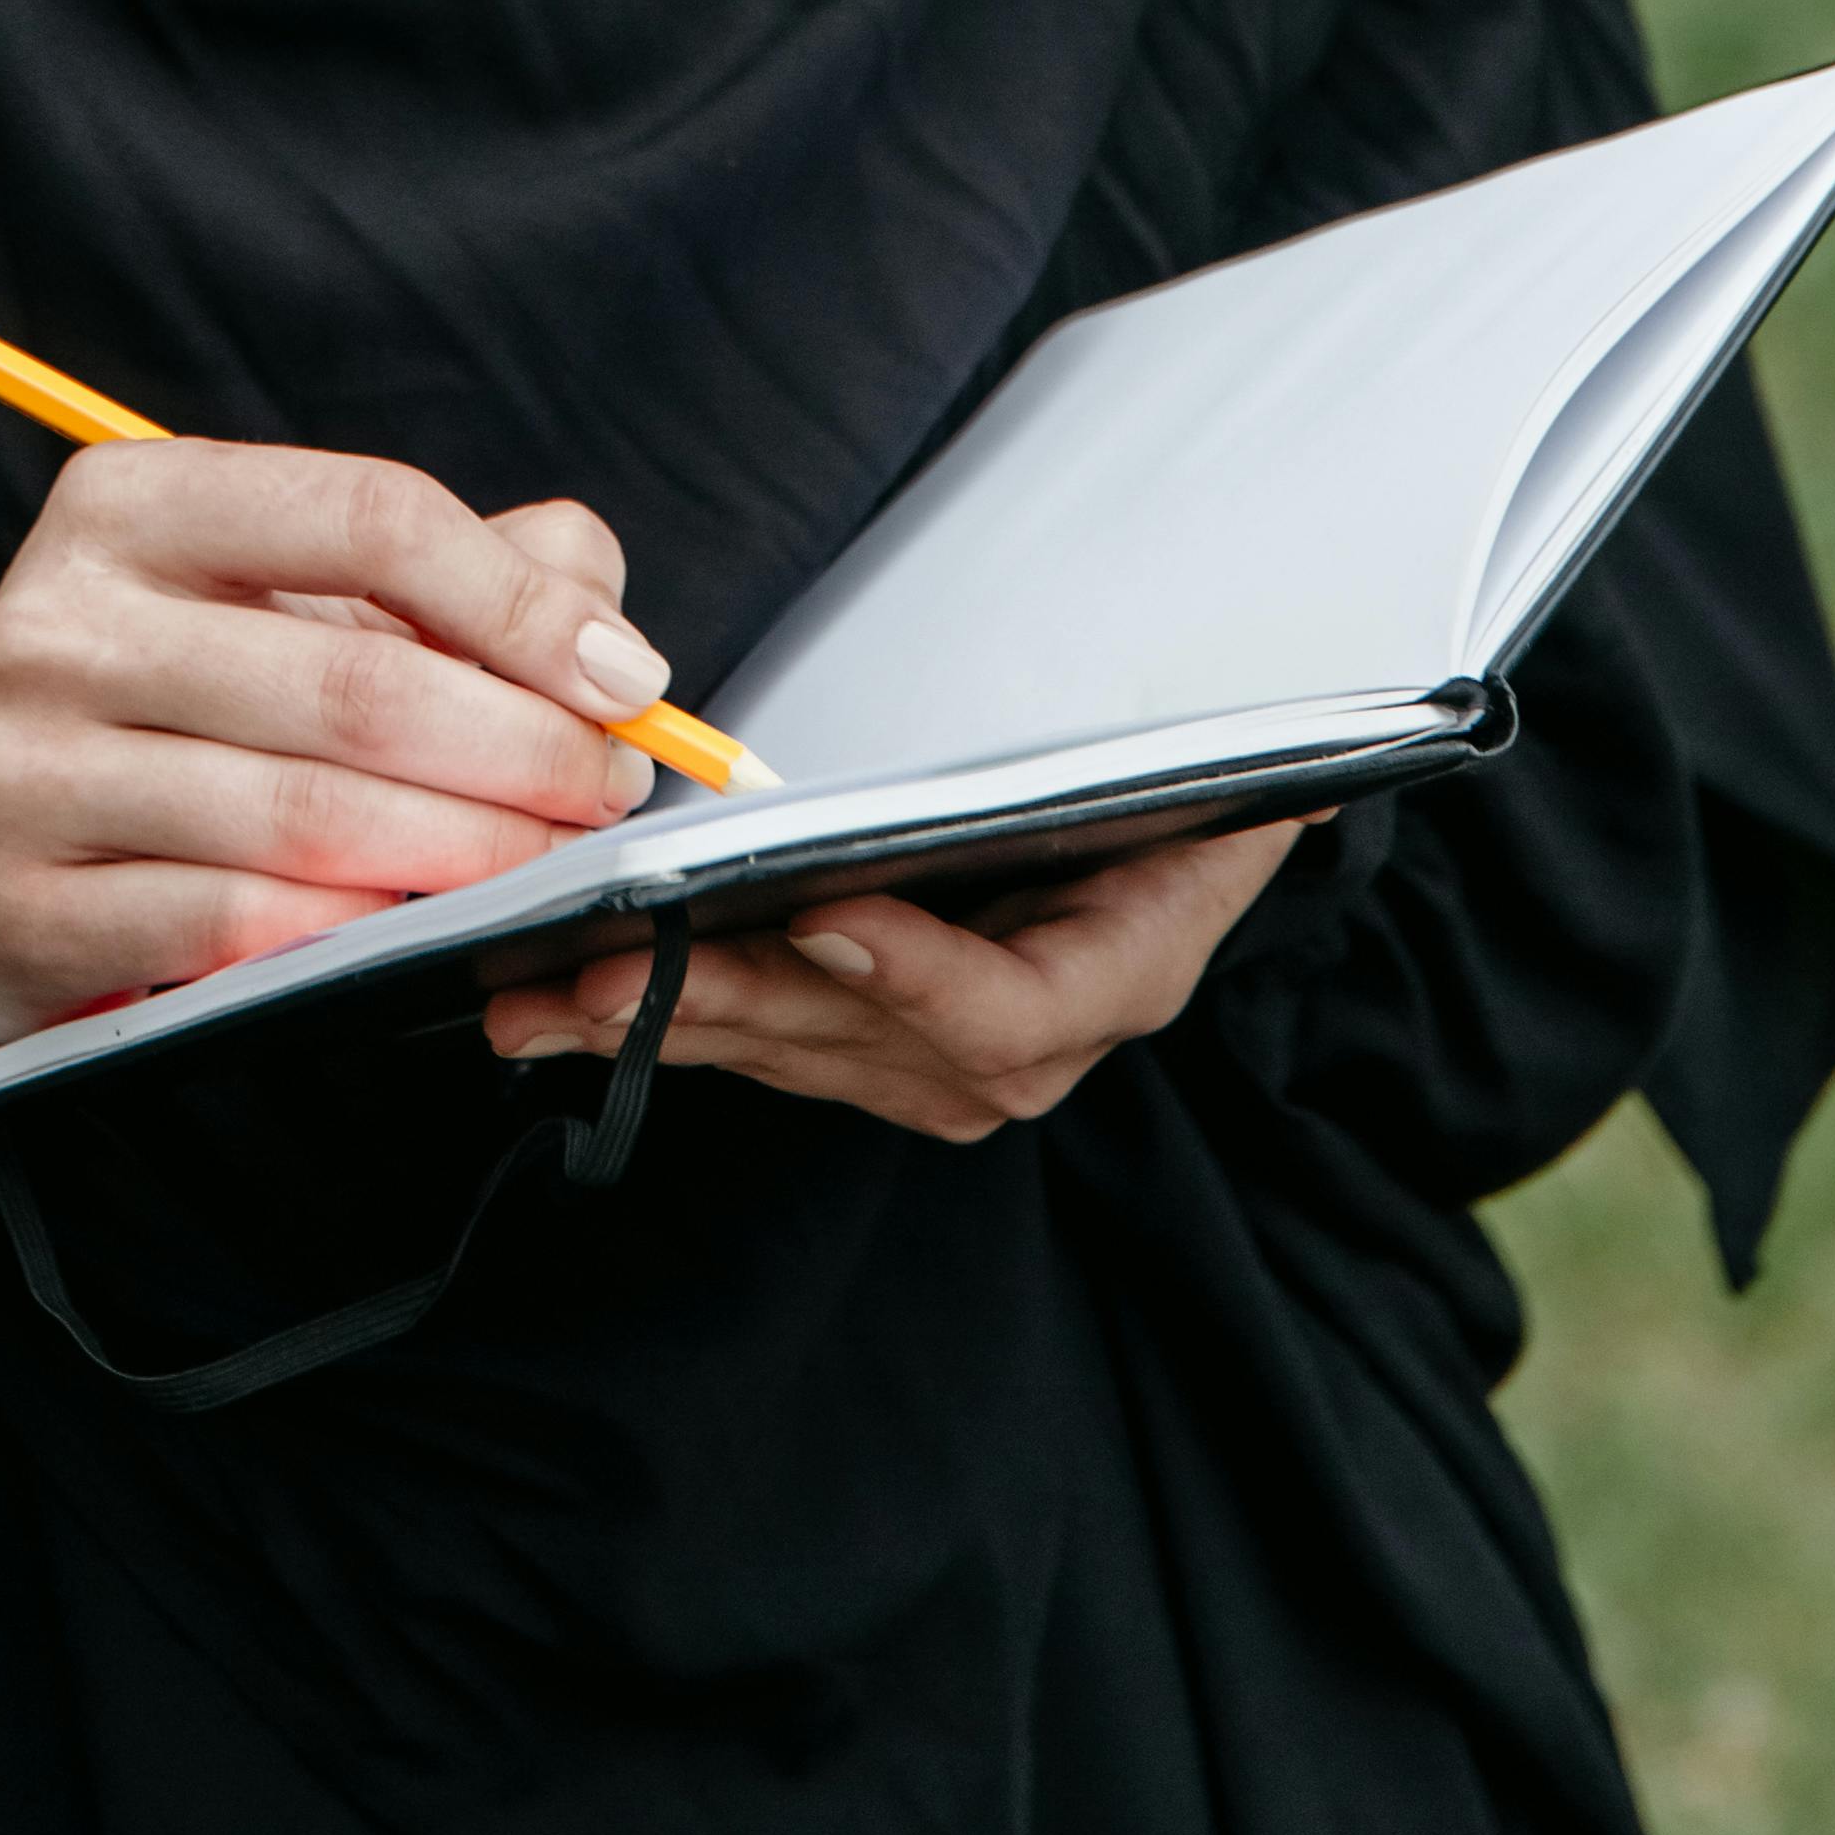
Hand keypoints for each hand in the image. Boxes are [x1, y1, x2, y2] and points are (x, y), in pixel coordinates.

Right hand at [0, 454, 663, 1057]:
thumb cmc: (159, 689)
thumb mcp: (281, 586)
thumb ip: (452, 568)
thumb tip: (595, 609)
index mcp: (131, 499)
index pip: (368, 516)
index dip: (520, 603)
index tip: (623, 676)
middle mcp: (64, 620)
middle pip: (358, 683)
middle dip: (525, 749)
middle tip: (609, 788)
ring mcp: (31, 768)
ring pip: (314, 819)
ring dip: (470, 850)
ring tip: (545, 857)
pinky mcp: (29, 905)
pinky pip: (242, 926)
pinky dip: (359, 927)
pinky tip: (418, 919)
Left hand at [474, 820, 1307, 1137]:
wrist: (1173, 822)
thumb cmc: (1184, 776)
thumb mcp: (1227, 770)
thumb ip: (1242, 784)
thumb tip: (1299, 783)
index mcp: (1121, 975)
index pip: (1008, 1014)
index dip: (911, 976)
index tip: (816, 915)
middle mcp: (1025, 1048)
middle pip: (861, 1047)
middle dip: (724, 1007)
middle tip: (599, 970)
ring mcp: (940, 1064)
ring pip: (790, 1051)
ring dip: (661, 1026)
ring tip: (535, 997)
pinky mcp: (867, 1049)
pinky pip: (759, 1042)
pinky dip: (658, 1022)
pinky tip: (548, 1009)